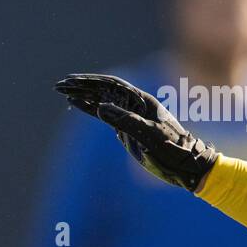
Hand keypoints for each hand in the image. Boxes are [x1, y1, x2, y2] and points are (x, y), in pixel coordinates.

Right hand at [54, 73, 217, 191]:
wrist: (186, 165)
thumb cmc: (172, 150)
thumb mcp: (149, 136)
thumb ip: (125, 121)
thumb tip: (101, 107)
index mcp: (141, 102)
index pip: (111, 85)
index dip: (90, 82)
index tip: (71, 81)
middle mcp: (134, 105)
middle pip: (103, 90)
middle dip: (81, 86)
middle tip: (59, 85)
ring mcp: (130, 116)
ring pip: (102, 100)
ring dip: (83, 95)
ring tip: (63, 92)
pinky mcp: (126, 128)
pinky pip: (104, 114)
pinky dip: (89, 109)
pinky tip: (76, 105)